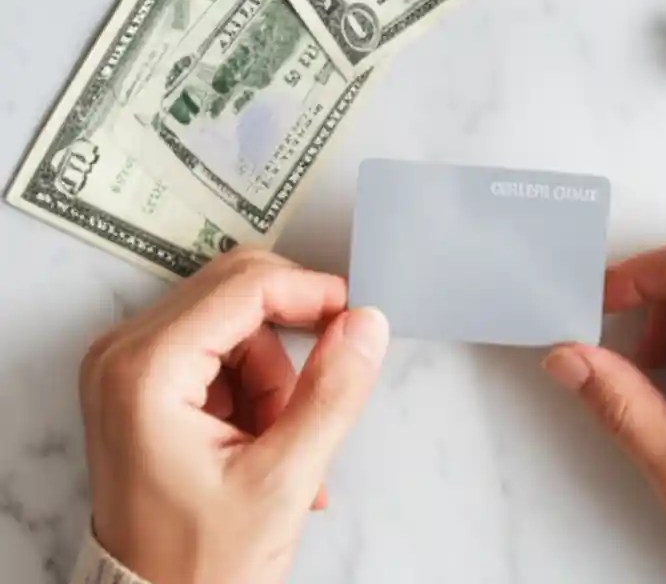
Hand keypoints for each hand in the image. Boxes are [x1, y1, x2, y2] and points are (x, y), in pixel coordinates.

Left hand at [79, 249, 388, 582]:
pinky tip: (261, 436)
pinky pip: (217, 347)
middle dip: (290, 339)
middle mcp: (123, 355)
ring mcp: (127, 366)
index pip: (243, 286)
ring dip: (273, 372)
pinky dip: (253, 384)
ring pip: (233, 320)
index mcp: (145, 372)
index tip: (355, 319)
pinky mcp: (140, 381)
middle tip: (321, 388)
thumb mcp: (282, 481)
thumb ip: (330, 395)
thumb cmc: (198, 559)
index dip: (310, 292)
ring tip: (277, 440)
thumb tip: (364, 326)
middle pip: (234, 290)